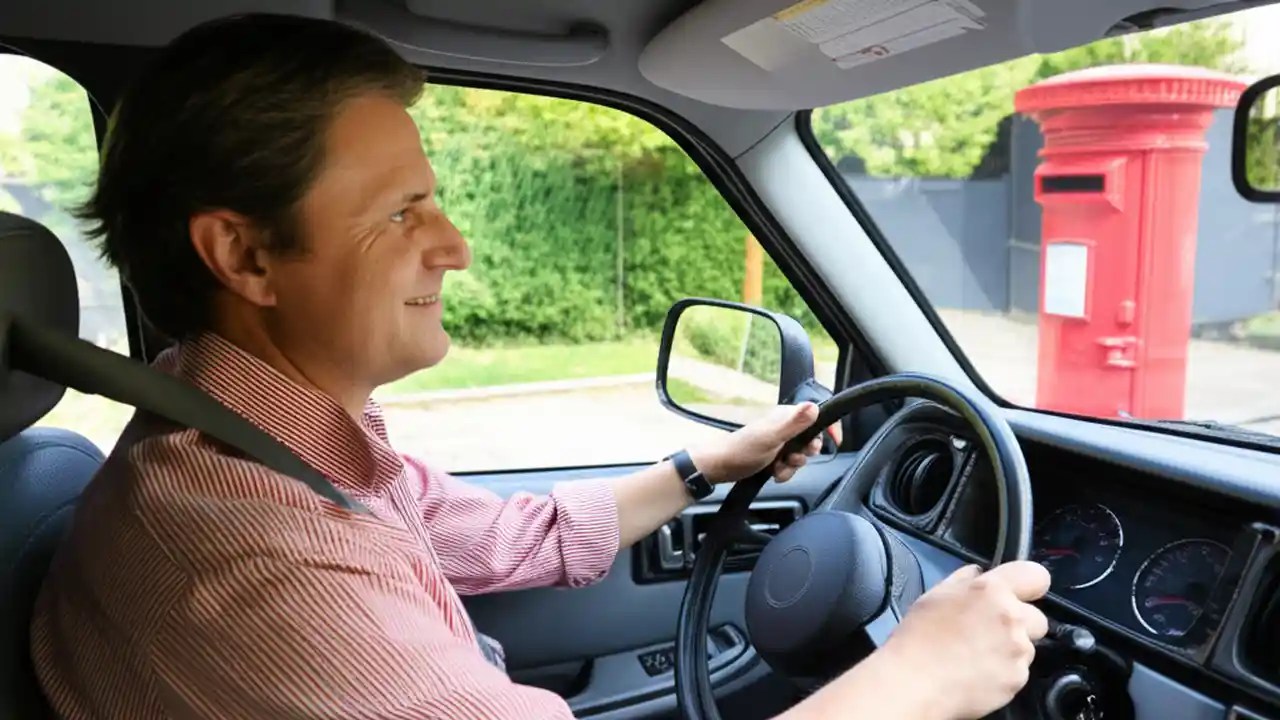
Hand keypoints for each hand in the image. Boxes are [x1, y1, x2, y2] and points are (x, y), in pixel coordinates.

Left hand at [688, 402, 840, 484]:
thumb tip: (815, 407)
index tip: (835, 442)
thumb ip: (795, 423)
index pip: (818, 415)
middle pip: (812, 440)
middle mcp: (786, 426)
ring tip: (779, 467)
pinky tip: (774, 473)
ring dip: (793, 466)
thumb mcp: (772, 436)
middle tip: (793, 457)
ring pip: (801, 456)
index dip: (830, 428)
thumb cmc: (742, 449)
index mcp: (787, 415)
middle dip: (805, 454)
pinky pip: (790, 465)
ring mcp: (780, 441)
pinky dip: (785, 472)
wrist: (721, 467)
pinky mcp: (774, 455)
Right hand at [879, 562, 1051, 719]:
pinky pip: (1018, 672)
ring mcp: (1018, 650)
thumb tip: (977, 574)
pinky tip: (977, 673)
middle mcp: (1011, 617)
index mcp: (991, 591)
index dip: (1030, 586)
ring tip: (976, 657)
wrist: (915, 681)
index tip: (1022, 595)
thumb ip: (964, 580)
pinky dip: (1003, 674)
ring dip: (1010, 651)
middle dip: (1020, 625)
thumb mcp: (935, 595)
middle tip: (990, 633)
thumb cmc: (918, 637)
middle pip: (1037, 618)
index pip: (1036, 575)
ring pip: (1027, 647)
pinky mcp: (1017, 678)